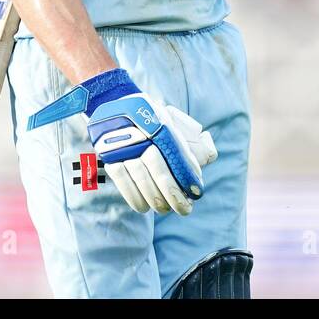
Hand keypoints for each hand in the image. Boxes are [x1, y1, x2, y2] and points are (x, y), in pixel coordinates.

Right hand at [88, 91, 216, 215]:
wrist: (116, 108)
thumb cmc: (152, 121)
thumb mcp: (175, 122)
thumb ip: (194, 140)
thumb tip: (210, 156)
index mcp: (161, 121)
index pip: (177, 152)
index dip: (186, 174)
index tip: (196, 192)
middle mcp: (141, 131)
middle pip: (159, 169)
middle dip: (173, 194)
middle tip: (184, 210)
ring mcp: (123, 143)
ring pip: (141, 177)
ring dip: (155, 199)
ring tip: (165, 209)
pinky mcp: (108, 154)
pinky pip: (121, 180)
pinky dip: (133, 197)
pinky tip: (143, 207)